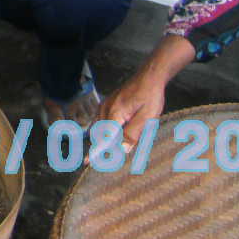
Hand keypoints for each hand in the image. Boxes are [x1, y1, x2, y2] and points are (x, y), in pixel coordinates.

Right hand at [101, 35, 195, 150]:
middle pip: (100, 133)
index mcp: (115, 113)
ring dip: (104, 138)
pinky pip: (102, 120)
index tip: (88, 162)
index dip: (98, 151)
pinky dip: (104, 130)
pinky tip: (111, 134)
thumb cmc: (150, 96)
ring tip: (108, 148)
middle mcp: (105, 109)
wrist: (149, 77)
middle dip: (102, 146)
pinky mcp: (107, 104)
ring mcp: (105, 105)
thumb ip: (133, 133)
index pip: (104, 137)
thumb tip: (122, 149)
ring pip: (100, 127)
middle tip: (103, 159)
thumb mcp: (147, 117)